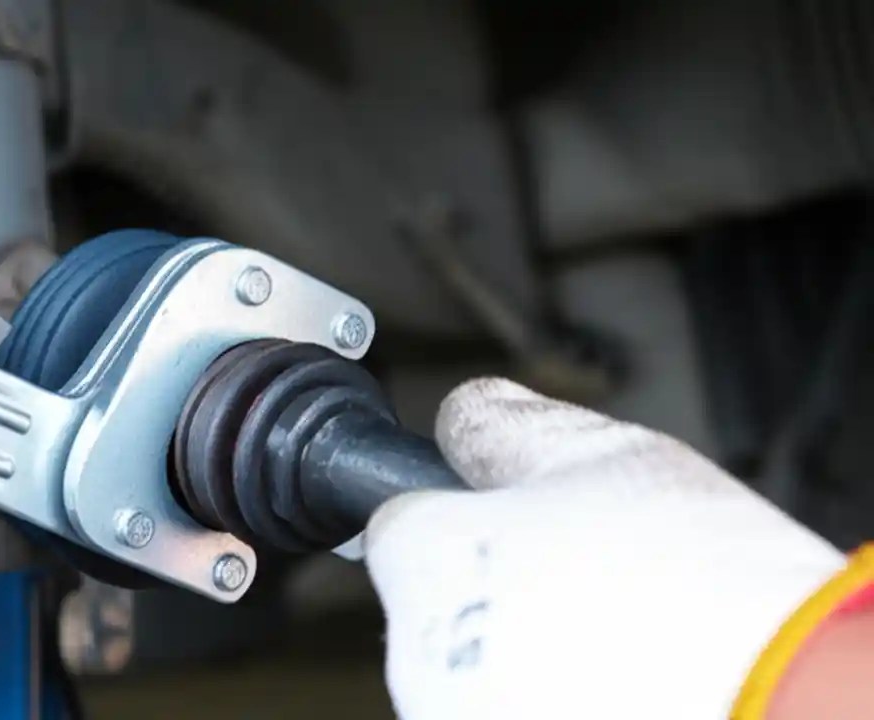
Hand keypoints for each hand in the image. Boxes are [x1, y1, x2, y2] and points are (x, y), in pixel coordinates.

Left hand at [365, 378, 844, 718]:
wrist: (783, 705)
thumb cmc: (706, 588)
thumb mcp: (608, 456)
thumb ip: (508, 426)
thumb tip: (467, 411)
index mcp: (432, 560)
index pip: (399, 524)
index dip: (462, 514)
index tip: (512, 522)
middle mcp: (421, 655)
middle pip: (435, 600)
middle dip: (496, 584)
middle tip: (588, 578)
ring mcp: (453, 718)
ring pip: (470, 664)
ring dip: (520, 649)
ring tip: (617, 638)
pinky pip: (504, 708)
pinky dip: (542, 699)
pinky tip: (615, 686)